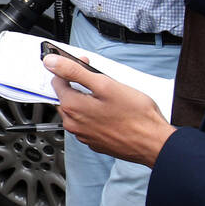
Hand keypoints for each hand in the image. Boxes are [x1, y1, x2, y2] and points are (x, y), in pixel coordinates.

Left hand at [46, 54, 174, 166]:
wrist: (153, 143)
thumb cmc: (135, 115)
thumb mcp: (105, 84)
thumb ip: (75, 71)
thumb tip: (51, 62)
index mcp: (72, 107)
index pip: (57, 81)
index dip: (71, 69)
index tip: (85, 65)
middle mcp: (73, 125)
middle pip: (66, 97)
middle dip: (78, 85)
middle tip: (100, 80)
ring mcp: (84, 136)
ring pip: (77, 111)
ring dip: (87, 100)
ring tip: (108, 96)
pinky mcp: (95, 142)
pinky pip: (87, 123)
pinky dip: (95, 115)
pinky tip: (111, 112)